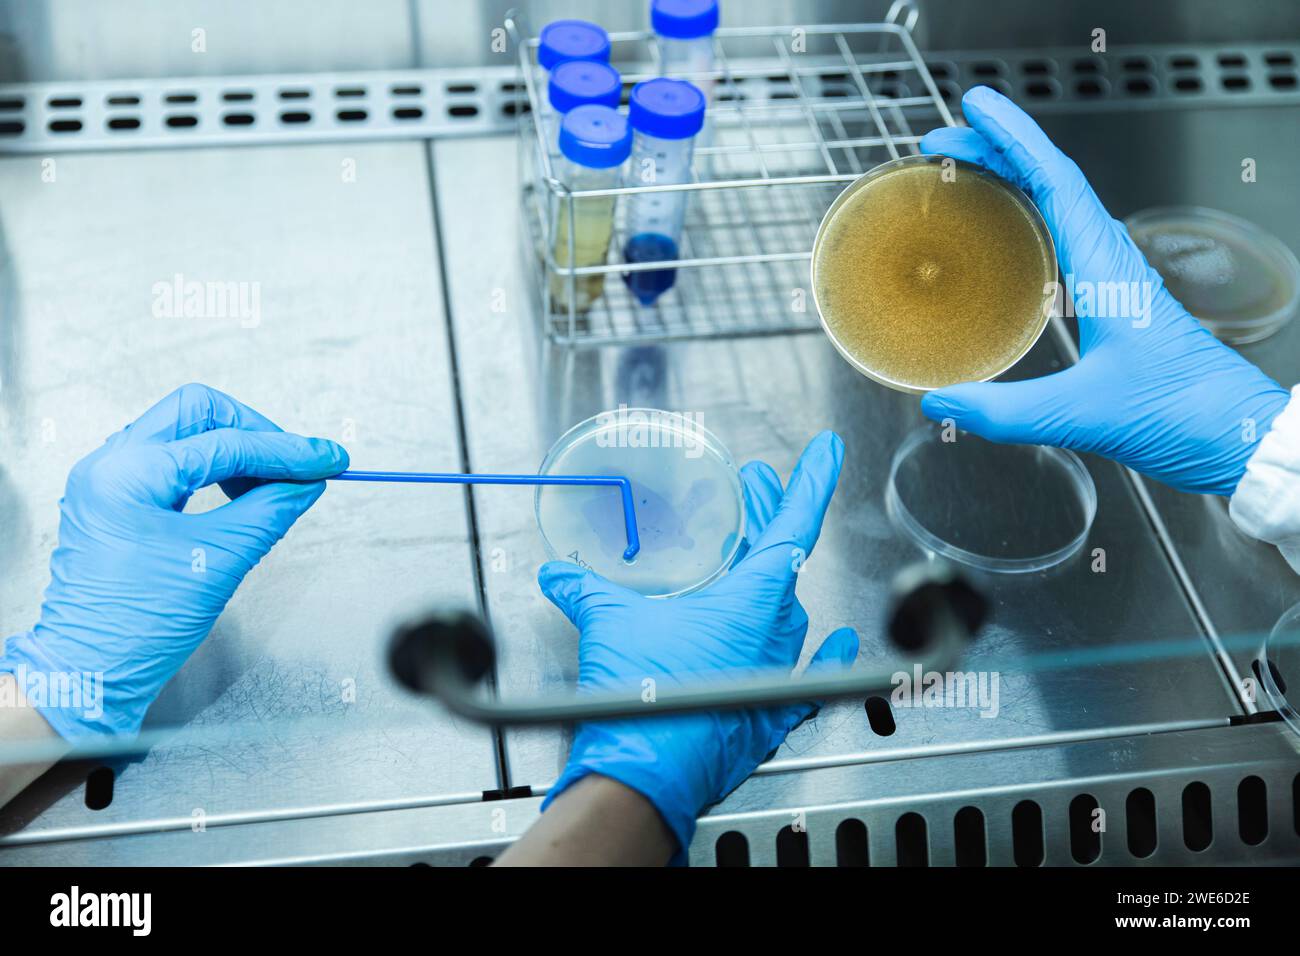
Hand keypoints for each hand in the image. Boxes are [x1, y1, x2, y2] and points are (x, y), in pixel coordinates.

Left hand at [0, 384, 348, 737]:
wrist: (91, 672)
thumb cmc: (138, 627)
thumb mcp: (220, 562)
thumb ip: (270, 511)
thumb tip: (307, 482)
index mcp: (128, 475)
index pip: (226, 443)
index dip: (286, 451)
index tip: (328, 461)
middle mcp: (110, 465)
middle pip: (198, 411)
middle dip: (255, 432)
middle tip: (294, 465)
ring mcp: (109, 479)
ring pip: (185, 431)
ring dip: (235, 450)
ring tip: (270, 487)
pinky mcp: (116, 498)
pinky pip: (171, 460)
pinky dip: (211, 469)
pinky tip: (238, 495)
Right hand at [537, 431, 858, 860]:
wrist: (644, 773)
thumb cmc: (642, 699)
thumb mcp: (608, 623)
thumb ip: (585, 589)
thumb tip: (559, 574)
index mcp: (751, 599)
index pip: (794, 525)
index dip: (810, 482)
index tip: (826, 452)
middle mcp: (775, 632)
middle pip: (785, 561)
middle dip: (770, 517)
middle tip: (758, 488)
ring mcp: (778, 674)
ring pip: (786, 610)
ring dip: (773, 577)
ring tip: (752, 555)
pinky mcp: (772, 713)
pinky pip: (809, 672)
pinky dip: (822, 654)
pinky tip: (833, 641)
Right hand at [918, 86, 1288, 496]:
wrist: (1234, 438)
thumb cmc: (1180, 414)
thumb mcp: (1083, 415)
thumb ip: (1005, 411)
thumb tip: (939, 401)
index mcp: (1108, 269)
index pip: (1056, 181)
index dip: (1012, 139)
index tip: (975, 108)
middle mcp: (1112, 262)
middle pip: (1051, 181)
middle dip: (996, 151)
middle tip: (942, 141)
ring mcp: (1115, 279)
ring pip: (1059, 205)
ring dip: (1013, 177)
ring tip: (966, 170)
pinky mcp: (1114, 302)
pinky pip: (1064, 238)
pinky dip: (1029, 217)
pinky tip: (1007, 235)